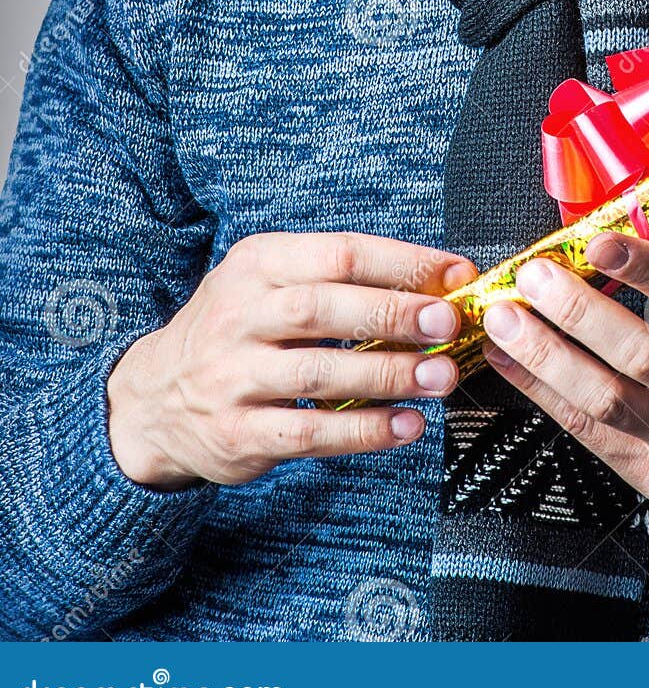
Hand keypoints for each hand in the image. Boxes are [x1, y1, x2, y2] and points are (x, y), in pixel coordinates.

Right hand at [106, 232, 478, 490]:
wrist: (154, 397)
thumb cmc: (239, 328)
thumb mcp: (270, 281)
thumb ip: (340, 279)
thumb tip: (438, 283)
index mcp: (257, 263)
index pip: (339, 252)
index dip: (404, 262)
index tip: (456, 275)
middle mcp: (239, 315)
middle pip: (324, 309)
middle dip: (393, 314)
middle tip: (448, 323)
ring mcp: (233, 377)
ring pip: (318, 374)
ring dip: (388, 376)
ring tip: (441, 377)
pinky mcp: (237, 433)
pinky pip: (308, 434)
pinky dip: (363, 432)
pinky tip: (406, 427)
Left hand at [481, 230, 648, 576]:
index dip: (644, 269)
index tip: (599, 240)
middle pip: (640, 353)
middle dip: (578, 311)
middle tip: (531, 274)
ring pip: (605, 398)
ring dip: (545, 355)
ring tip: (500, 317)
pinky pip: (591, 433)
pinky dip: (544, 395)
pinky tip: (507, 363)